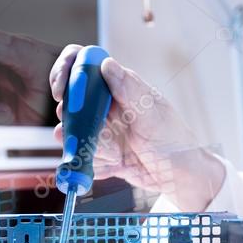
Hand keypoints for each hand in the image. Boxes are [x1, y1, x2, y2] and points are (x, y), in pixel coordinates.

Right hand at [49, 46, 225, 210]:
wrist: (181, 178)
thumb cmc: (175, 142)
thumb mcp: (152, 115)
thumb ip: (129, 90)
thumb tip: (107, 64)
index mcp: (121, 88)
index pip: (84, 68)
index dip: (66, 74)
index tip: (61, 93)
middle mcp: (108, 107)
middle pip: (72, 105)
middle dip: (77, 124)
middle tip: (94, 135)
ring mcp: (103, 131)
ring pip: (76, 135)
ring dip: (93, 149)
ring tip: (116, 155)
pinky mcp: (101, 154)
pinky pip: (84, 159)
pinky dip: (97, 166)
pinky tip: (116, 166)